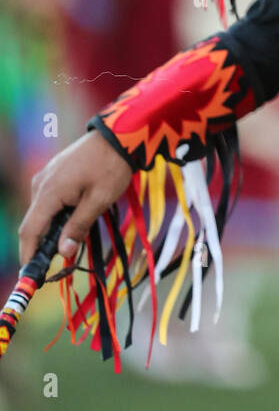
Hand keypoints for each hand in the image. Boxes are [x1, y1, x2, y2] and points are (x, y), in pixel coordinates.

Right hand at [18, 131, 133, 268]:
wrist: (118, 135)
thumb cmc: (111, 167)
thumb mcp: (99, 200)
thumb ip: (78, 226)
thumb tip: (63, 252)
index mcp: (49, 192)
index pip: (29, 231)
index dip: (28, 254)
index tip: (31, 275)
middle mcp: (41, 184)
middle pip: (34, 223)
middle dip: (42, 245)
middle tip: (56, 264)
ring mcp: (46, 177)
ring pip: (42, 212)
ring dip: (52, 229)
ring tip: (70, 242)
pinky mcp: (54, 174)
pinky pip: (49, 200)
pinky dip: (56, 215)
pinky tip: (72, 221)